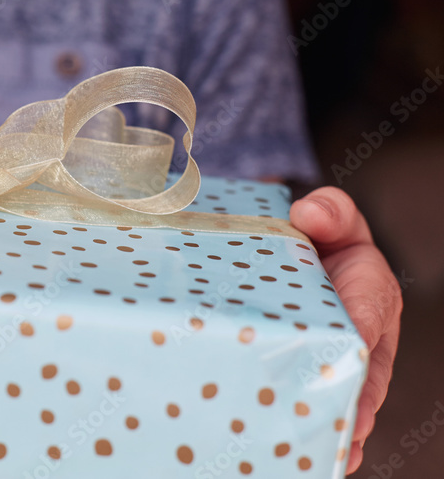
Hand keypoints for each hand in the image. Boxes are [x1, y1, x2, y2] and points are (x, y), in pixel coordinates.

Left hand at [291, 187, 401, 474]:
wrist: (299, 253)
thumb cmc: (320, 237)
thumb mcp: (331, 219)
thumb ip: (330, 212)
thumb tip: (311, 213)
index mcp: (372, 295)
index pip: (370, 319)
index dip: (363, 341)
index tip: (356, 359)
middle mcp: (362, 336)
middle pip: (363, 377)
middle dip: (355, 405)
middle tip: (346, 434)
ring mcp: (338, 361)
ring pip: (343, 400)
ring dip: (333, 428)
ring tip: (324, 460)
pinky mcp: (311, 374)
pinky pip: (315, 405)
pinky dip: (310, 431)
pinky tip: (293, 458)